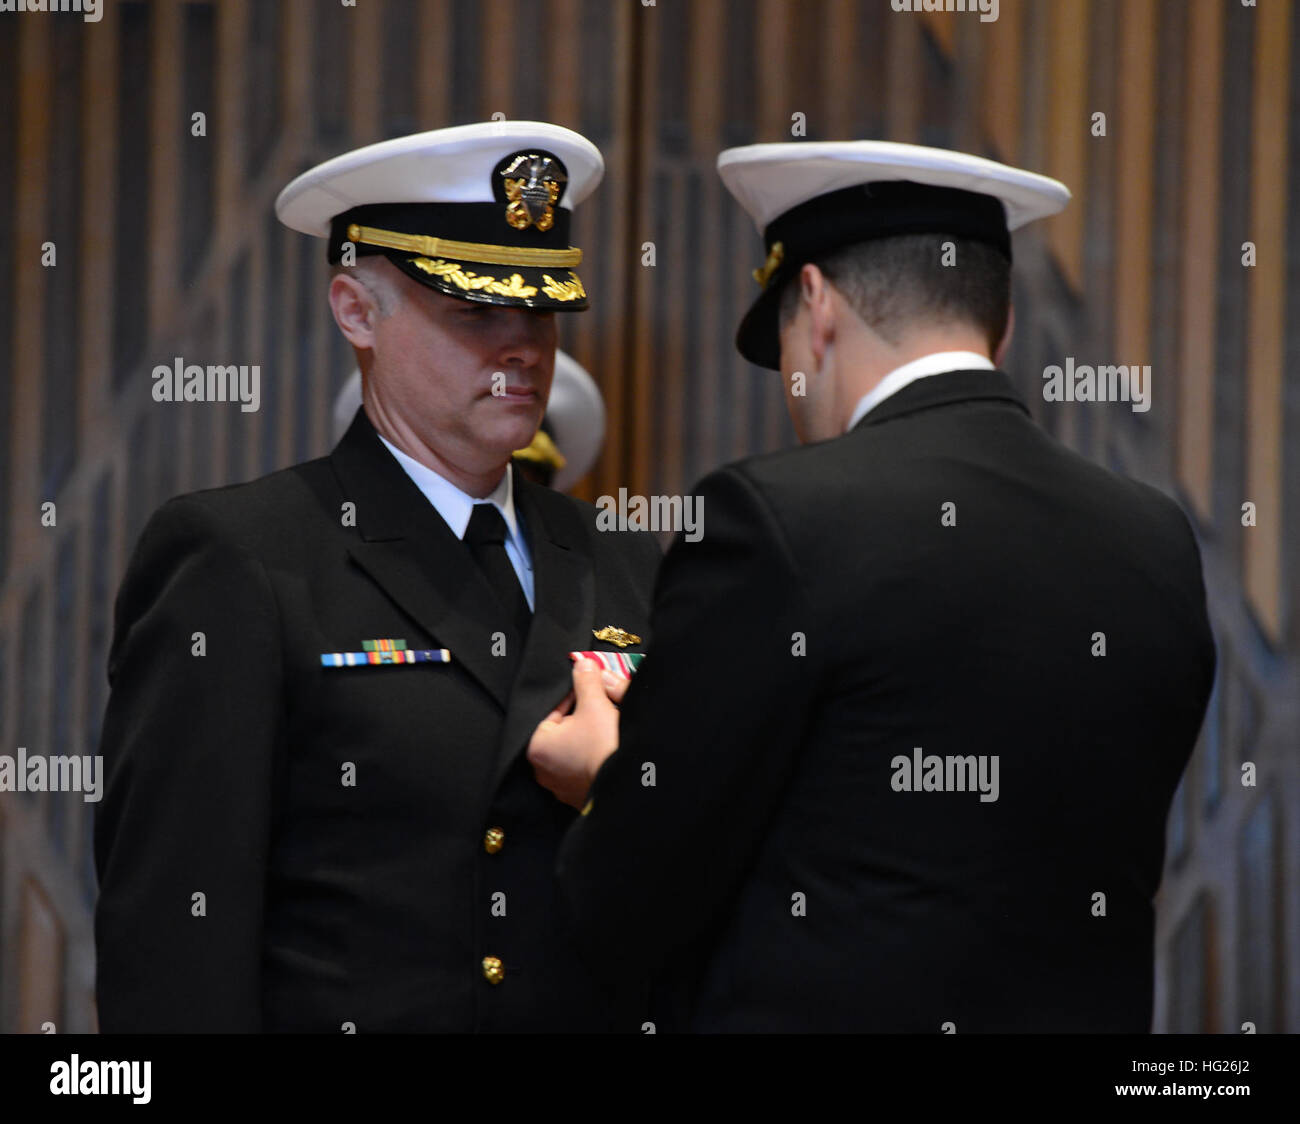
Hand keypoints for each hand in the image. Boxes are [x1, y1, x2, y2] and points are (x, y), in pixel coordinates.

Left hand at [527, 658, 621, 808]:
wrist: (629, 783)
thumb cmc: (604, 745)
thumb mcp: (595, 704)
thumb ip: (586, 680)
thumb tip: (583, 663)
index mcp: (536, 747)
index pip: (553, 712)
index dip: (573, 697)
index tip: (589, 690)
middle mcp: (544, 771)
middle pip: (564, 733)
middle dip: (582, 718)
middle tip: (600, 707)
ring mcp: (562, 788)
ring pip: (574, 752)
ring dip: (589, 739)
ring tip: (607, 728)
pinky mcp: (581, 797)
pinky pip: (585, 770)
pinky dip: (594, 759)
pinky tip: (608, 750)